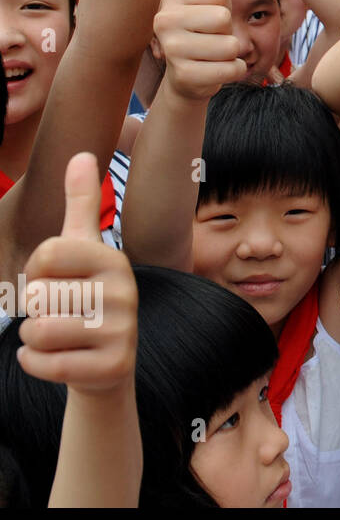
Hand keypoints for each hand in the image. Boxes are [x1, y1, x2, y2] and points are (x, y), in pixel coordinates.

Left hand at [17, 153, 136, 394]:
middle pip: (39, 295)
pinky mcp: (114, 366)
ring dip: (34, 338)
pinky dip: (36, 363)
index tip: (55, 280)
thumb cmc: (86, 298)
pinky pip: (45, 362)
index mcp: (114, 260)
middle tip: (62, 313)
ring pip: (39, 330)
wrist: (105, 365)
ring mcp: (123, 331)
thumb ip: (83, 203)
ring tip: (59, 336)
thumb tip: (82, 153)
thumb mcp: (85, 250)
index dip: (36, 271)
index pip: (48, 253)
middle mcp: (125, 293)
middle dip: (35, 310)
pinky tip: (58, 358)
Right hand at [154, 0, 247, 97]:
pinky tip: (216, 69)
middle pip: (223, 17)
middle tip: (212, 38)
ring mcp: (172, 49)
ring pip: (230, 45)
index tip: (209, 17)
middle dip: (228, 31)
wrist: (187, 75)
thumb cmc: (203, 30)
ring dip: (231, 53)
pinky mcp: (185, 75)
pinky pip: (232, 69)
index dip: (224, 6)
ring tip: (213, 54)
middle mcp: (164, 21)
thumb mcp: (209, 0)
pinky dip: (235, 70)